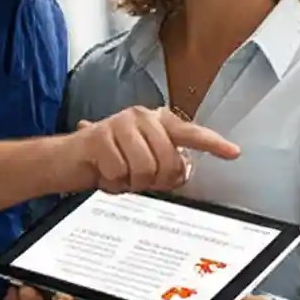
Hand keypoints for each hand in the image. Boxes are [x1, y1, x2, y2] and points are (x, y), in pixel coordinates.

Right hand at [61, 106, 239, 192]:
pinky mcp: (99, 137)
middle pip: (168, 161)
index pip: (189, 133)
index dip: (213, 144)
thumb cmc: (108, 162)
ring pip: (145, 169)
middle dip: (155, 180)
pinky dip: (112, 182)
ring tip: (119, 174)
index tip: (233, 153)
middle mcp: (141, 117)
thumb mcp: (142, 163)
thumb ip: (165, 165)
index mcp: (156, 121)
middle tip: (137, 179)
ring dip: (132, 182)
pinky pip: (120, 173)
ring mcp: (120, 124)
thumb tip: (182, 172)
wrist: (66, 160)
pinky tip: (104, 173)